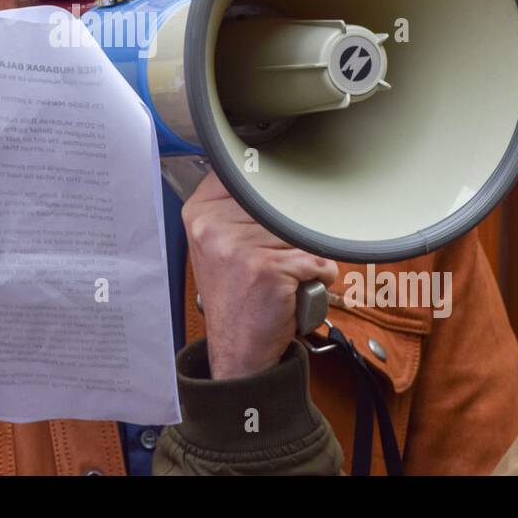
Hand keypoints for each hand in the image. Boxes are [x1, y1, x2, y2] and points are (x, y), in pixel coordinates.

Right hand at [183, 172, 337, 379]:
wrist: (239, 349)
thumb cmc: (237, 296)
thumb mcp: (219, 243)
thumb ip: (236, 206)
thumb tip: (271, 168)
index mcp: (199, 212)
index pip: (246, 173)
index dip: (271, 190)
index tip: (274, 204)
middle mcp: (212, 225)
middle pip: (280, 202)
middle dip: (290, 229)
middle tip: (276, 256)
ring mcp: (238, 246)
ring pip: (300, 230)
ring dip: (306, 255)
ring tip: (285, 275)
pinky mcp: (266, 267)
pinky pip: (315, 258)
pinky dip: (319, 276)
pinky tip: (297, 288)